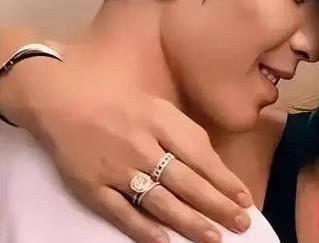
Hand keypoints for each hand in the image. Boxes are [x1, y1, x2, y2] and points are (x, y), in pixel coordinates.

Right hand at [9, 57, 253, 242]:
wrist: (63, 100)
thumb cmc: (119, 103)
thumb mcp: (158, 107)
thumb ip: (183, 133)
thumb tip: (211, 165)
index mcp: (161, 121)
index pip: (201, 156)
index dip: (225, 180)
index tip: (245, 198)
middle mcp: (142, 146)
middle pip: (187, 182)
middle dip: (218, 206)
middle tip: (241, 224)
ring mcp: (117, 168)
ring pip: (160, 200)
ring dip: (190, 222)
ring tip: (214, 237)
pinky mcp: (92, 186)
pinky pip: (121, 212)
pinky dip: (143, 229)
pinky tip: (165, 242)